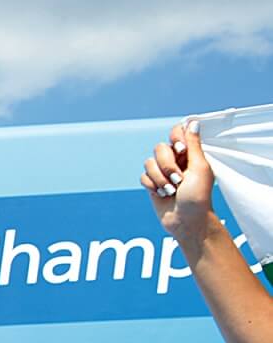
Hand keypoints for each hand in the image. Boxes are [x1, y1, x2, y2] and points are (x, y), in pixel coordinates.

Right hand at [142, 120, 215, 240]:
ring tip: (171, 190)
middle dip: (167, 165)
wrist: (186, 220)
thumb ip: (193, 144)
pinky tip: (162, 195)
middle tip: (179, 179)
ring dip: (160, 179)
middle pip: (160, 148)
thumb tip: (193, 121)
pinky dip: (152, 186)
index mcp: (189, 153)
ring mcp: (162, 172)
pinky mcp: (152, 184)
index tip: (182, 150)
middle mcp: (175, 160)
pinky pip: (143, 176)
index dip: (175, 139)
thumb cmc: (198, 196)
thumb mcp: (199, 167)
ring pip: (148, 163)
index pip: (177, 132)